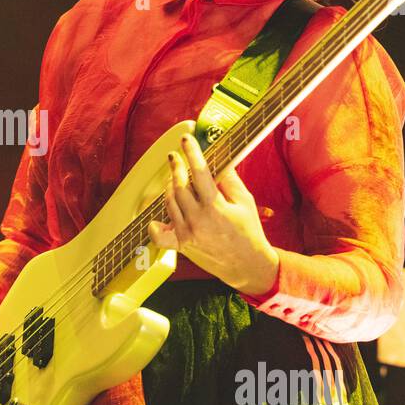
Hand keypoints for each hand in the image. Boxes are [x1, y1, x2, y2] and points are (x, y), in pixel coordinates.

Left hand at [147, 133, 279, 295]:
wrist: (247, 264)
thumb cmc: (249, 232)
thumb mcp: (245, 202)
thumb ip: (230, 181)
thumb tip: (219, 160)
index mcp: (215, 207)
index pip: (199, 173)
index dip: (192, 153)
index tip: (186, 140)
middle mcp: (198, 220)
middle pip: (179, 186)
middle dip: (176, 167)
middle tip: (175, 156)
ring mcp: (187, 233)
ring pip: (169, 203)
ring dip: (169, 187)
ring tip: (174, 178)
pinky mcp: (181, 245)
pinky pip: (160, 235)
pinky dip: (155, 225)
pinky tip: (155, 217)